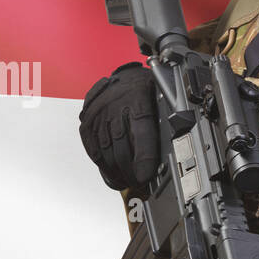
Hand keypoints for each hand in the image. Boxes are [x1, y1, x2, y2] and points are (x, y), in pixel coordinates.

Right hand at [77, 62, 159, 195]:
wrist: (122, 75)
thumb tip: (171, 152)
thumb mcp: (160, 98)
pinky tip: (111, 174)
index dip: (143, 158)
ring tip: (126, 182)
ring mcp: (98, 112)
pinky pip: (92, 147)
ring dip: (116, 171)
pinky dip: (102, 165)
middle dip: (130, 171)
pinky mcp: (87, 120)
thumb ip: (162, 122)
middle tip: (139, 184)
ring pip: (105, 150)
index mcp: (138, 96)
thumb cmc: (145, 88)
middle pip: (121, 146)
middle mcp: (115, 104)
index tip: (145, 176)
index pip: (141, 131)